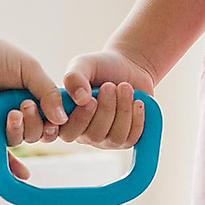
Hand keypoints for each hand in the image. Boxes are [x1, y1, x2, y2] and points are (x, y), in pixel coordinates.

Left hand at [0, 33, 65, 179]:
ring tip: (12, 113)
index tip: (55, 113)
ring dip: (19, 130)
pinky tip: (24, 176)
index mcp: (33, 97)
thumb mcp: (30, 70)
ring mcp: (1, 123)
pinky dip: (11, 166)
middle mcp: (18, 112)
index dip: (55, 121)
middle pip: (37, 133)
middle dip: (34, 123)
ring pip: (19, 140)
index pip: (51, 119)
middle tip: (25, 105)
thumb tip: (62, 119)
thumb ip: (48, 93)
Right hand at [7, 48, 155, 150]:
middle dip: (105, 109)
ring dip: (122, 110)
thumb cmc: (102, 67)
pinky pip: (131, 138)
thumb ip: (74, 77)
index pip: (68, 133)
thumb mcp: (84, 65)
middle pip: (94, 135)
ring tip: (125, 87)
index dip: (79, 120)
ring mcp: (106, 139)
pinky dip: (136, 118)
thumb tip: (80, 98)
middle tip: (110, 85)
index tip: (90, 100)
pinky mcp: (126, 139)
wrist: (129, 66)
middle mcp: (84, 134)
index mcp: (67, 119)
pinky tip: (137, 101)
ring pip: (114, 136)